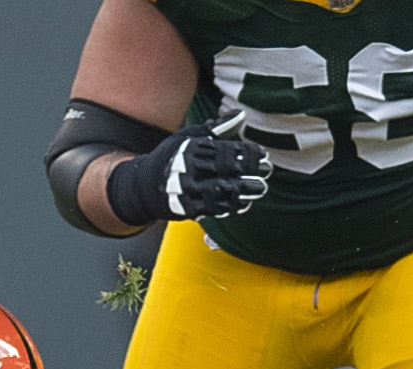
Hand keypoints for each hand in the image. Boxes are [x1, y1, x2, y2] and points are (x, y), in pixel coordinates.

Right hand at [105, 118, 270, 225]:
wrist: (145, 185)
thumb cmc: (172, 157)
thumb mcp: (190, 137)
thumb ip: (217, 128)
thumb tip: (241, 116)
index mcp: (191, 149)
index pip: (225, 150)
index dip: (246, 153)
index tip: (262, 155)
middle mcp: (188, 169)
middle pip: (225, 169)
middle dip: (249, 170)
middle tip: (267, 171)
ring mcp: (187, 190)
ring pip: (221, 191)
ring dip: (243, 191)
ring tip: (260, 189)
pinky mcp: (186, 208)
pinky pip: (212, 208)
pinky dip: (230, 206)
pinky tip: (244, 204)